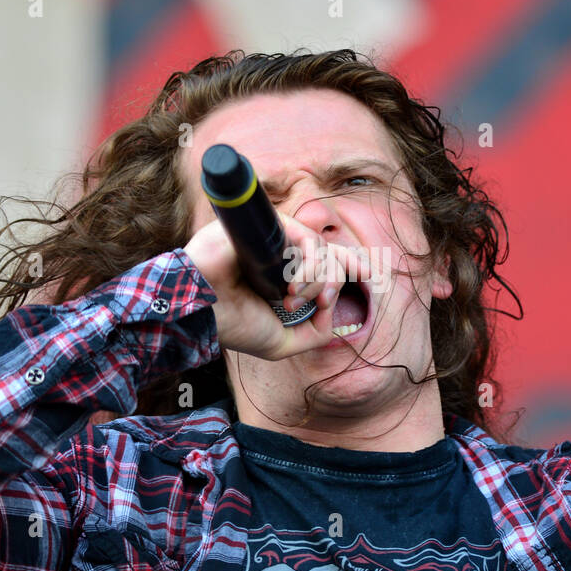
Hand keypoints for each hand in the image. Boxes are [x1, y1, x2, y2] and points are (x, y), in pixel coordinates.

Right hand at [183, 214, 364, 359]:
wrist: (202, 311)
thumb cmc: (234, 325)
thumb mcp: (282, 343)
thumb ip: (314, 333)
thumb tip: (332, 310)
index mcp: (284, 275)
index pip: (327, 260)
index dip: (350, 264)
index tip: (368, 275)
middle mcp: (282, 254)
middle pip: (330, 253)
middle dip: (334, 281)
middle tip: (321, 302)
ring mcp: (275, 239)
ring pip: (321, 248)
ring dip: (316, 281)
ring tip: (293, 300)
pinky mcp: (269, 227)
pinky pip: (306, 238)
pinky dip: (310, 266)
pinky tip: (292, 286)